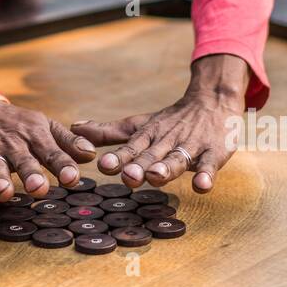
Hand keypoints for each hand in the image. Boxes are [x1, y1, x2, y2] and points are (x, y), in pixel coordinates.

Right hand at [0, 102, 97, 202]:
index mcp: (35, 136)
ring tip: (2, 193)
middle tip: (38, 188)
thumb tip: (92, 154)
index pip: (52, 151)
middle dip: (30, 174)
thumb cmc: (21, 124)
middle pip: (23, 160)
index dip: (62, 165)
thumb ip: (68, 142)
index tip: (72, 179)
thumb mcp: (46, 127)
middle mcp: (14, 145)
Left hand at [70, 79, 246, 194]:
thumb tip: (73, 128)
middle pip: (152, 154)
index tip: (104, 165)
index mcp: (148, 136)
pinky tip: (202, 185)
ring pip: (178, 158)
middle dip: (140, 166)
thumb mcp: (139, 125)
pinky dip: (206, 174)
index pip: (131, 147)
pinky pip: (210, 165)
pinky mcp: (214, 153)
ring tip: (156, 176)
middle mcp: (167, 141)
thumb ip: (108, 131)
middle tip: (128, 176)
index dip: (118, 157)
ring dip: (167, 167)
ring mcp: (191, 146)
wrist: (213, 100)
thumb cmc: (171, 120)